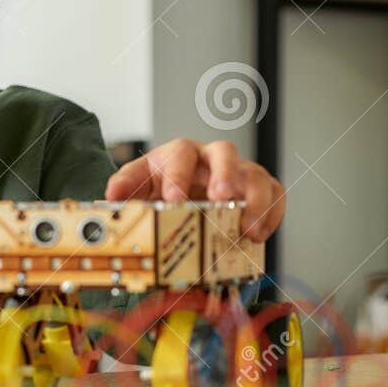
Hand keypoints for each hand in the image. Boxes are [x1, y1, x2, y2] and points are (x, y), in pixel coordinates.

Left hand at [105, 138, 285, 240]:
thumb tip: (112, 193)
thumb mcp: (139, 185)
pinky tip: (259, 235)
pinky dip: (273, 213)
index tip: (173, 200)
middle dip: (225, 174)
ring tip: (247, 230)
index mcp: (180, 155)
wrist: (184, 193)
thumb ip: (126, 188)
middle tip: (220, 198)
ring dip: (254, 202)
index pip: (181, 154)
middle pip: (225, 152)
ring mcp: (239, 172)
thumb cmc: (162, 188)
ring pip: (256, 175)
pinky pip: (275, 193)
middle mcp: (212, 159)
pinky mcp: (259, 189)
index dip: (178, 175)